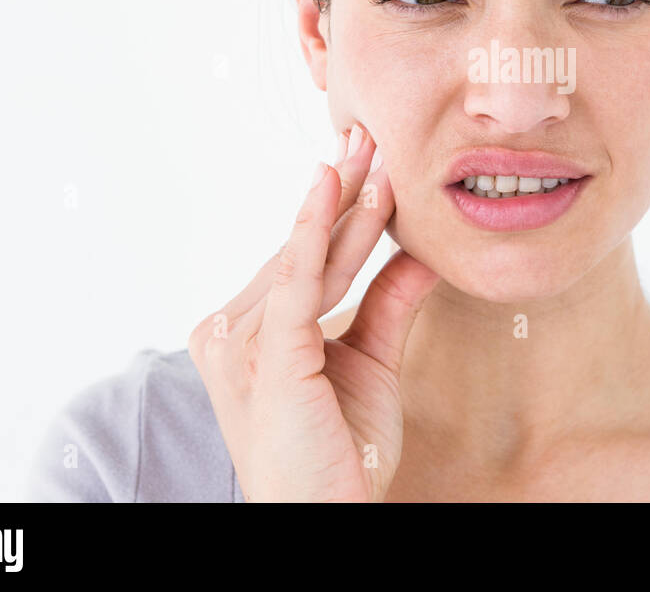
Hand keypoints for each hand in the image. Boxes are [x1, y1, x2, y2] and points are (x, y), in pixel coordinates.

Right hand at [188, 125, 439, 501]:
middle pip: (302, 249)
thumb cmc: (341, 454)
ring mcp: (239, 343)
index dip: (342, 211)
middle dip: (341, 190)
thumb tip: (418, 254)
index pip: (306, 259)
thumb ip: (386, 306)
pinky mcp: (265, 354)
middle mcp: (231, 331)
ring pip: (306, 258)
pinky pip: (298, 280)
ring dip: (343, 201)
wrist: (329, 518)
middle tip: (369, 131)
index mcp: (250, 332)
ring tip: (372, 148)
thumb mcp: (372, 364)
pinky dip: (316, 229)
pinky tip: (333, 185)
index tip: (371, 160)